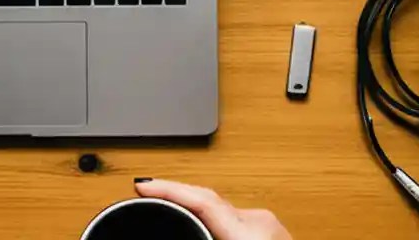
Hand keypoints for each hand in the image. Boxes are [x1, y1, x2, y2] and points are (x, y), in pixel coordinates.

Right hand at [134, 178, 291, 239]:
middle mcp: (262, 224)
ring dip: (197, 209)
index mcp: (250, 235)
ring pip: (223, 210)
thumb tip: (182, 235)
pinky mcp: (276, 233)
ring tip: (171, 209)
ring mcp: (271, 226)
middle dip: (177, 196)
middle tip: (149, 195)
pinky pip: (236, 221)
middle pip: (209, 200)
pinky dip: (215, 222)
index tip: (143, 185)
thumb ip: (201, 239)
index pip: (202, 200)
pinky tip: (205, 228)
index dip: (169, 188)